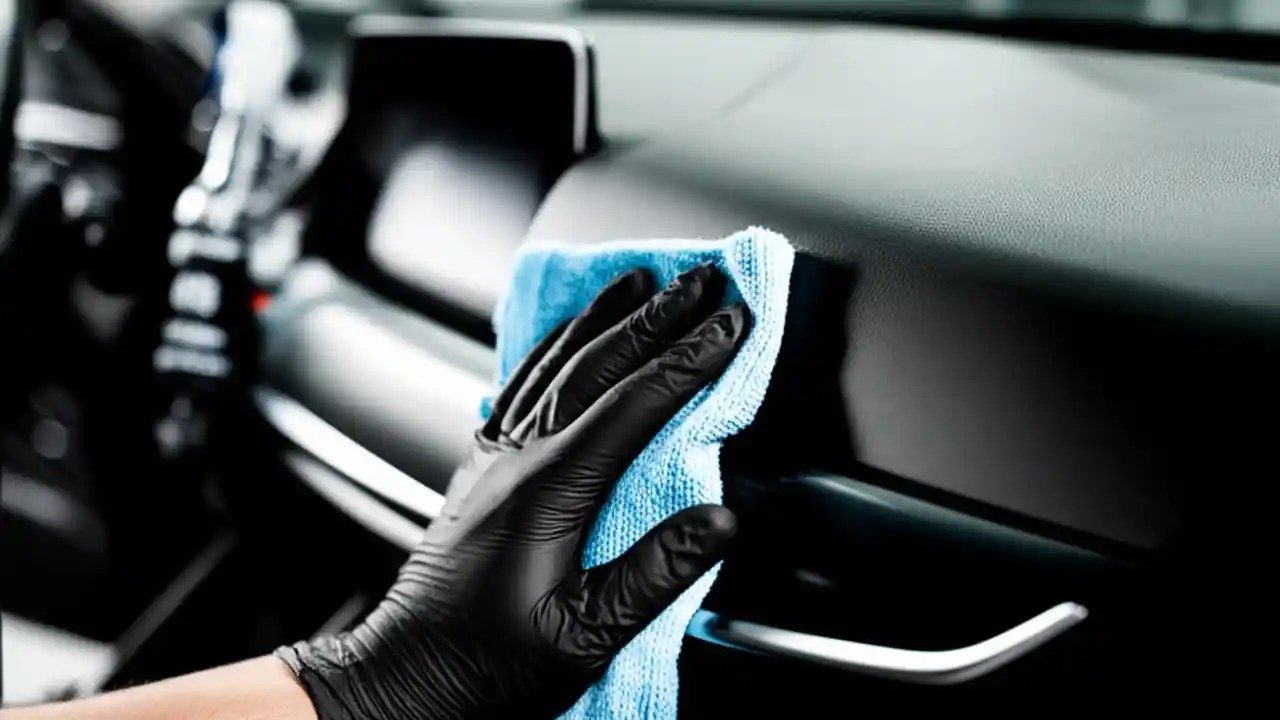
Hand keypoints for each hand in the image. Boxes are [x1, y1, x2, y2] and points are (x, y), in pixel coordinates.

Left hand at [276, 263, 750, 719]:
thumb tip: (719, 520)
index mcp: (550, 491)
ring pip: (553, 364)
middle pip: (595, 365)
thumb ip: (656, 574)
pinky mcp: (479, 469)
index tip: (733, 325)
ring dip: (603, 319)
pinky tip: (563, 335)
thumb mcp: (586, 637)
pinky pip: (517, 385)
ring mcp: (493, 458)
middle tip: (702, 279)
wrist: (404, 679)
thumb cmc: (489, 666)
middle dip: (656, 317)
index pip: (634, 403)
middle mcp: (517, 458)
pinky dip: (549, 348)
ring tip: (639, 282)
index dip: (689, 360)